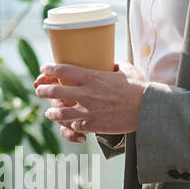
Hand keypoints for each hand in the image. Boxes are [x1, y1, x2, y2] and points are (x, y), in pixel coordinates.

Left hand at [33, 61, 148, 141]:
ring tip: (49, 112)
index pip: (63, 69)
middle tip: (40, 91)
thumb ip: (115, 65)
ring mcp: (89, 110)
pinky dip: (72, 125)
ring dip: (52, 112)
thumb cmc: (140, 88)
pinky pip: (75, 126)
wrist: (149, 109)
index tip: (44, 68)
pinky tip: (70, 125)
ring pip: (61, 112)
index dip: (50, 68)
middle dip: (44, 90)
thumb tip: (112, 62)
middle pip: (56, 90)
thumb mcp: (127, 70)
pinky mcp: (94, 125)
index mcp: (93, 77)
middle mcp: (87, 93)